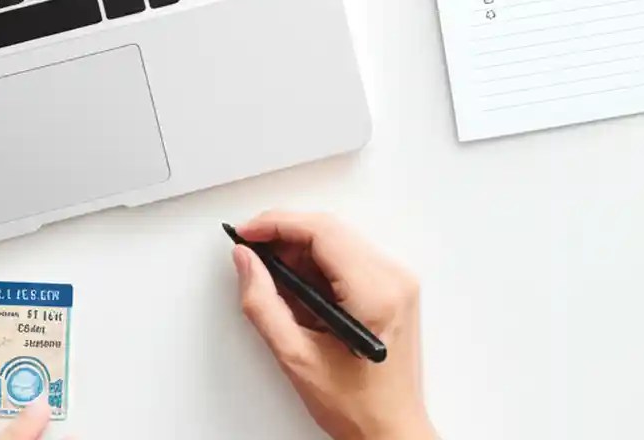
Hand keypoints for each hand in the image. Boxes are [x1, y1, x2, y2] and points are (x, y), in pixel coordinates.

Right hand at [233, 212, 436, 439]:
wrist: (392, 431)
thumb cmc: (358, 406)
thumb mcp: (296, 357)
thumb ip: (263, 303)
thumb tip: (246, 262)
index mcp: (376, 293)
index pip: (322, 232)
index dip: (277, 224)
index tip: (247, 233)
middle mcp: (393, 280)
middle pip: (330, 230)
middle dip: (284, 237)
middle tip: (252, 255)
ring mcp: (397, 282)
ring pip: (337, 241)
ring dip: (299, 251)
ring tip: (272, 279)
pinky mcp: (392, 289)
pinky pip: (348, 258)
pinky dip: (316, 265)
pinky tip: (297, 288)